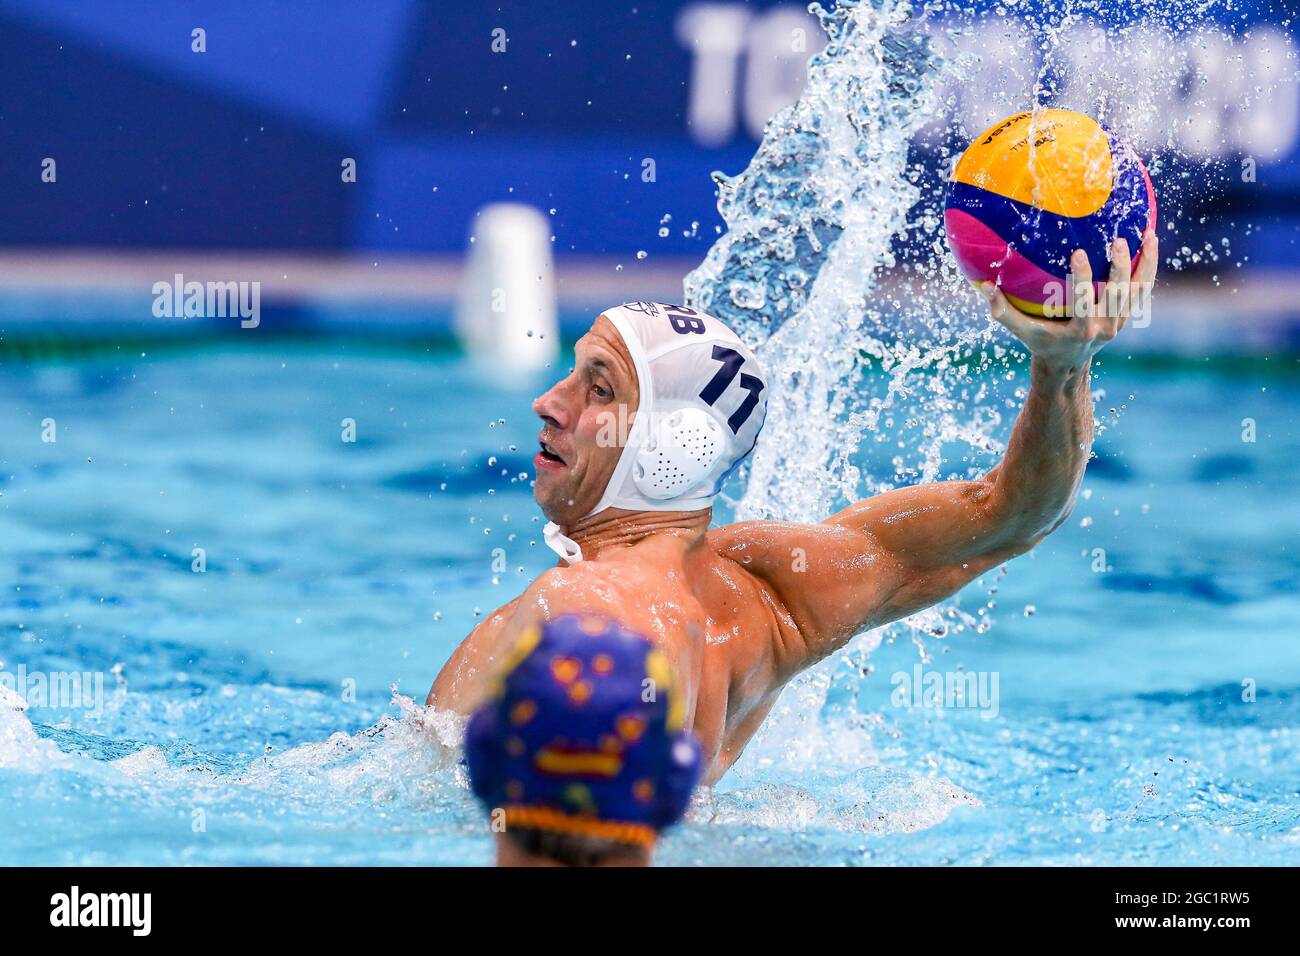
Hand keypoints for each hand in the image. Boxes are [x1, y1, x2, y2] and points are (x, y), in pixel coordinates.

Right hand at [983, 228, 1158, 375]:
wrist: (1067, 365)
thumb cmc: (1040, 342)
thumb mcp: (1021, 331)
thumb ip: (1002, 312)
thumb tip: (984, 286)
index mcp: (1080, 331)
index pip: (1084, 302)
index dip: (1083, 278)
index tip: (1078, 253)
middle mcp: (1104, 328)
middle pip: (1118, 294)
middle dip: (1119, 267)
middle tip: (1117, 239)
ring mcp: (1119, 322)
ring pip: (1137, 290)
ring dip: (1144, 261)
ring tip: (1148, 232)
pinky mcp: (1127, 316)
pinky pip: (1143, 289)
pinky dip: (1148, 266)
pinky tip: (1151, 241)